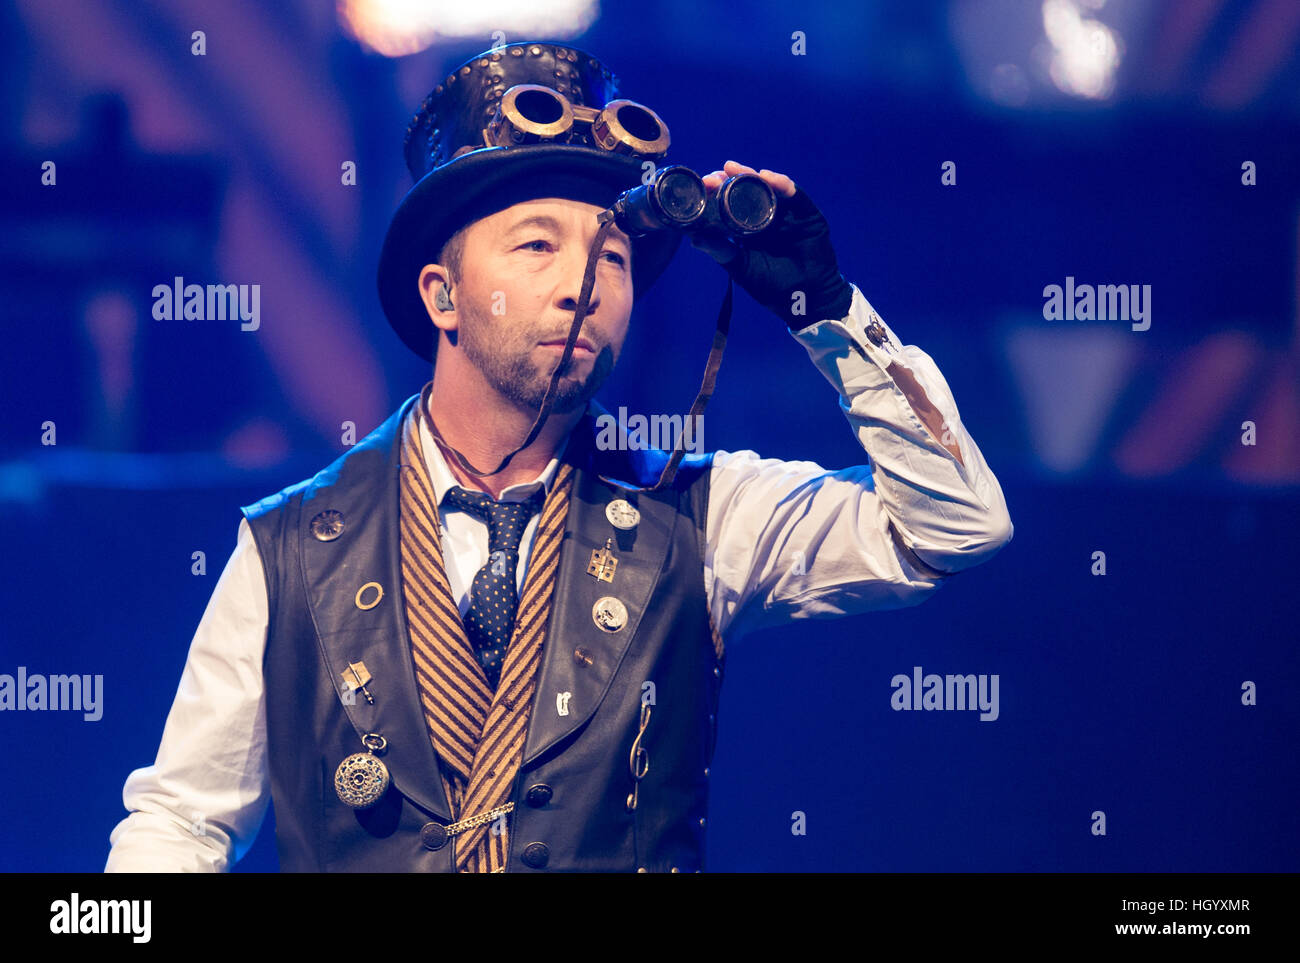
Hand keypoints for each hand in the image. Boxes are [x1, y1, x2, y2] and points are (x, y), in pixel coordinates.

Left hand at [690, 160, 851, 327]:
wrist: (806, 300)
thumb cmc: (773, 287)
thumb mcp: (741, 267)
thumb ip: (721, 251)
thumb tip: (694, 238)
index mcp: (750, 228)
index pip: (733, 203)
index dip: (719, 192)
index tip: (705, 185)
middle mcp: (768, 216)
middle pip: (749, 190)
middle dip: (733, 179)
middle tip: (717, 174)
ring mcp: (788, 213)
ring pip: (769, 187)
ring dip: (753, 176)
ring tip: (736, 170)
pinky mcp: (806, 214)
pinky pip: (794, 194)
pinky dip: (781, 184)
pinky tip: (767, 178)